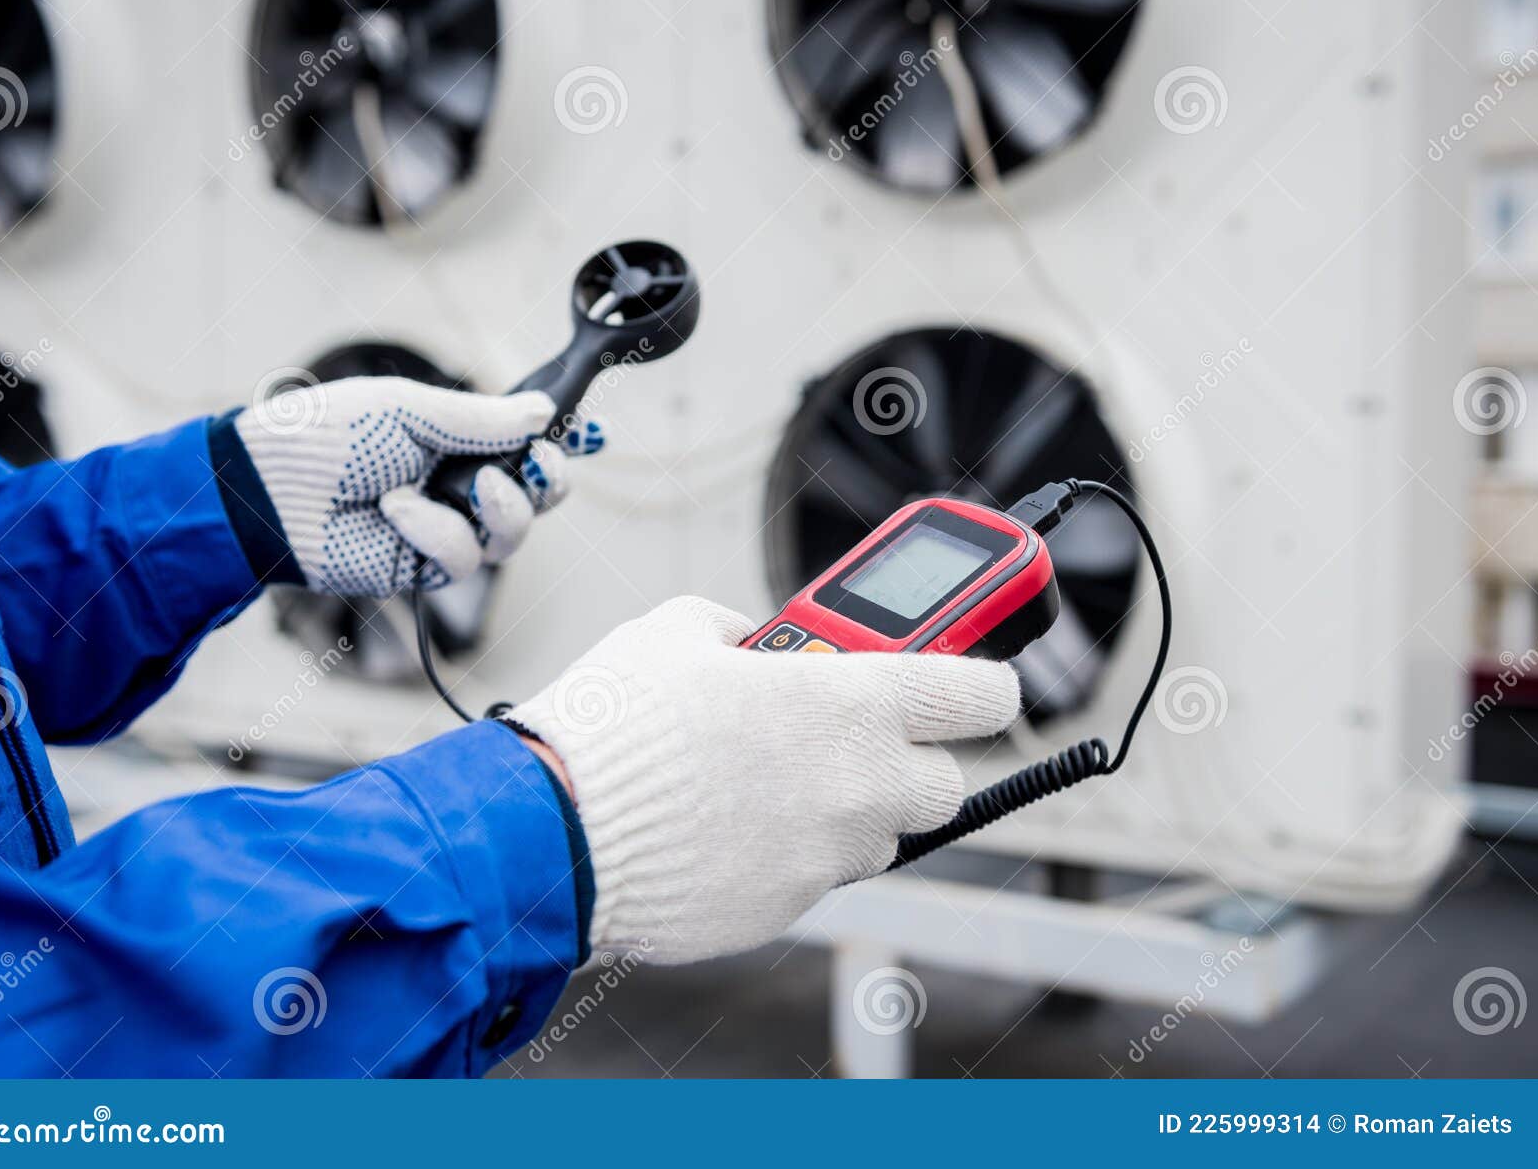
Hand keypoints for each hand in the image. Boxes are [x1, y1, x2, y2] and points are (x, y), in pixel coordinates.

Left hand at [236, 376, 603, 596]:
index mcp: (457, 436)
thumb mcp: (412, 408)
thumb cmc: (330, 435)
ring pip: (514, 533)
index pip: (524, 440)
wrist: (270, 489)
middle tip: (540, 462)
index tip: (593, 432)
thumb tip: (544, 414)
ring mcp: (444, 527)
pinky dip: (436, 532)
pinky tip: (395, 511)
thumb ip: (483, 418)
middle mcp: (458, 483)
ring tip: (472, 488)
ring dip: (503, 507)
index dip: (565, 441)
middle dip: (552, 478)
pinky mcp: (423, 568)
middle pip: (538, 494)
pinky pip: (464, 557)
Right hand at [504, 596, 1021, 963]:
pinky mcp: (786, 907)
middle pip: (946, 785)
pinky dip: (792, 851)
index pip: (982, 696)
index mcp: (851, 703)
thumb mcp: (680, 630)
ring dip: (850, 809)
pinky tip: (729, 825)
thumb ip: (744, 630)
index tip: (973, 685)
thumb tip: (758, 646)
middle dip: (910, 759)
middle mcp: (858, 786)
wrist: (552, 827)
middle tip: (853, 736)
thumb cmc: (616, 724)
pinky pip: (817, 874)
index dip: (984, 684)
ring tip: (774, 781)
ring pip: (880, 836)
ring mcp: (826, 856)